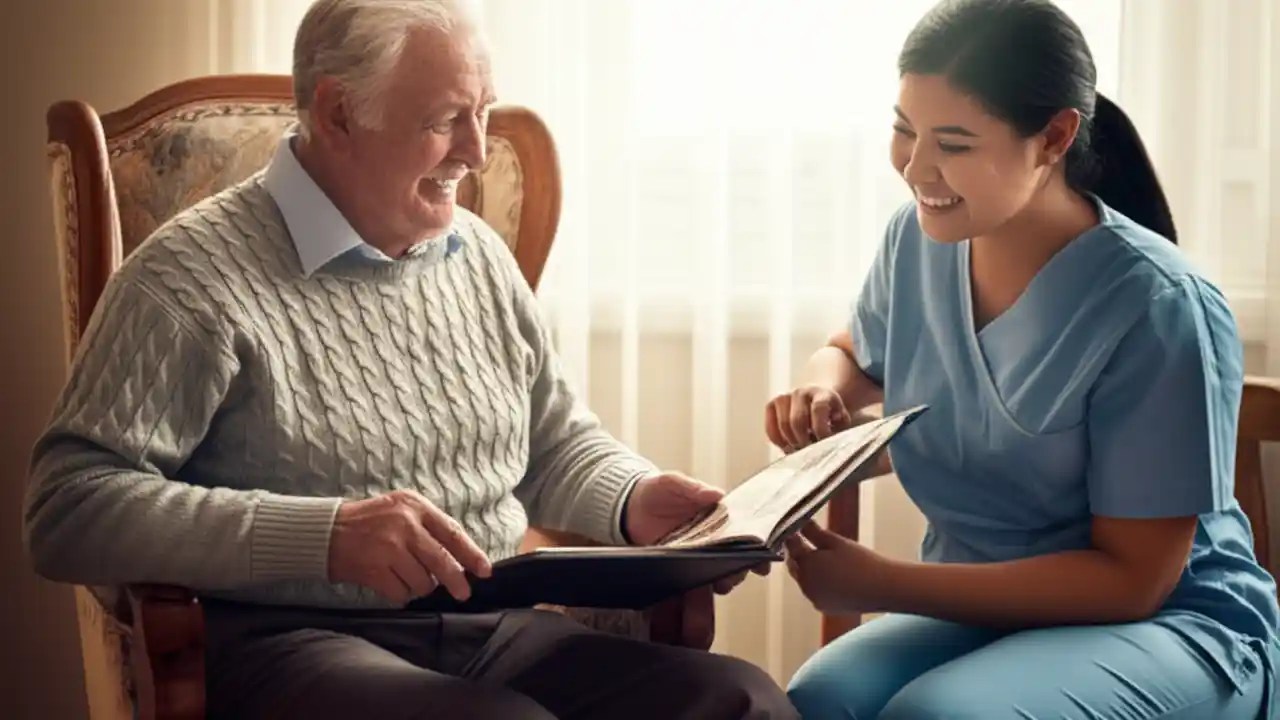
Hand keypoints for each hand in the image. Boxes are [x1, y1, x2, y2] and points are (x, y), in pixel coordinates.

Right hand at [328, 489, 491, 604]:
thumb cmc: (370, 521)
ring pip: (423, 582)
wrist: (327, 531)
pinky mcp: (374, 570)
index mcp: (416, 507)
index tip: (484, 570)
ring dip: (419, 587)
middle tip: (463, 594)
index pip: (453, 533)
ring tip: (407, 578)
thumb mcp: (401, 509)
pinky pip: (401, 593)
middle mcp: (405, 525)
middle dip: (456, 582)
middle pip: (443, 562)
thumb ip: (428, 527)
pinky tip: (391, 584)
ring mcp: (389, 548)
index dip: (472, 554)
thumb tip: (460, 559)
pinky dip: (400, 594)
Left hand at [624, 472, 768, 593]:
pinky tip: (700, 589)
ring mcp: (698, 555)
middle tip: (739, 571)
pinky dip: (700, 588)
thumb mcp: (673, 483)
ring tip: (721, 583)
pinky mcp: (680, 567)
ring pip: (720, 573)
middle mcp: (713, 539)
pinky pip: (695, 582)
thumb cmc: (655, 491)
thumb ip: (692, 488)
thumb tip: (716, 493)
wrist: (628, 508)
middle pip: (737, 557)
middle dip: (742, 567)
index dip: (758, 545)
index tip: (764, 557)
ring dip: (725, 580)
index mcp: (717, 517)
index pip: (745, 532)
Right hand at [764, 384, 851, 452]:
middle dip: (804, 441)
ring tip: (800, 449)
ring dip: (791, 442)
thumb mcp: (841, 422)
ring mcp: (784, 397)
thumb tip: (826, 445)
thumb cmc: (832, 417)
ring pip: (783, 425)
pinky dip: (778, 441)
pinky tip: (788, 446)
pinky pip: (770, 428)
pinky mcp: (772, 405)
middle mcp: (802, 392)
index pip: (818, 409)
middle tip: (810, 451)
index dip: (820, 429)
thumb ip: (837, 432)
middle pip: (797, 420)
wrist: (820, 401)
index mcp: (823, 394)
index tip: (824, 443)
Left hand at [784, 521, 888, 614]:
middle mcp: (805, 585)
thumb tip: (800, 521)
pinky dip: (817, 583)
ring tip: (822, 558)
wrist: (881, 589)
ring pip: (803, 580)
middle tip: (806, 540)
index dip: (792, 536)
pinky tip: (831, 575)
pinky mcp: (824, 608)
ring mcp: (813, 598)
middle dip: (798, 553)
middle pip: (794, 565)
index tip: (796, 528)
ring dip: (807, 569)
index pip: (791, 547)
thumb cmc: (860, 562)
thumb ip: (813, 531)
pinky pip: (814, 592)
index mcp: (806, 565)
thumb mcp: (835, 542)